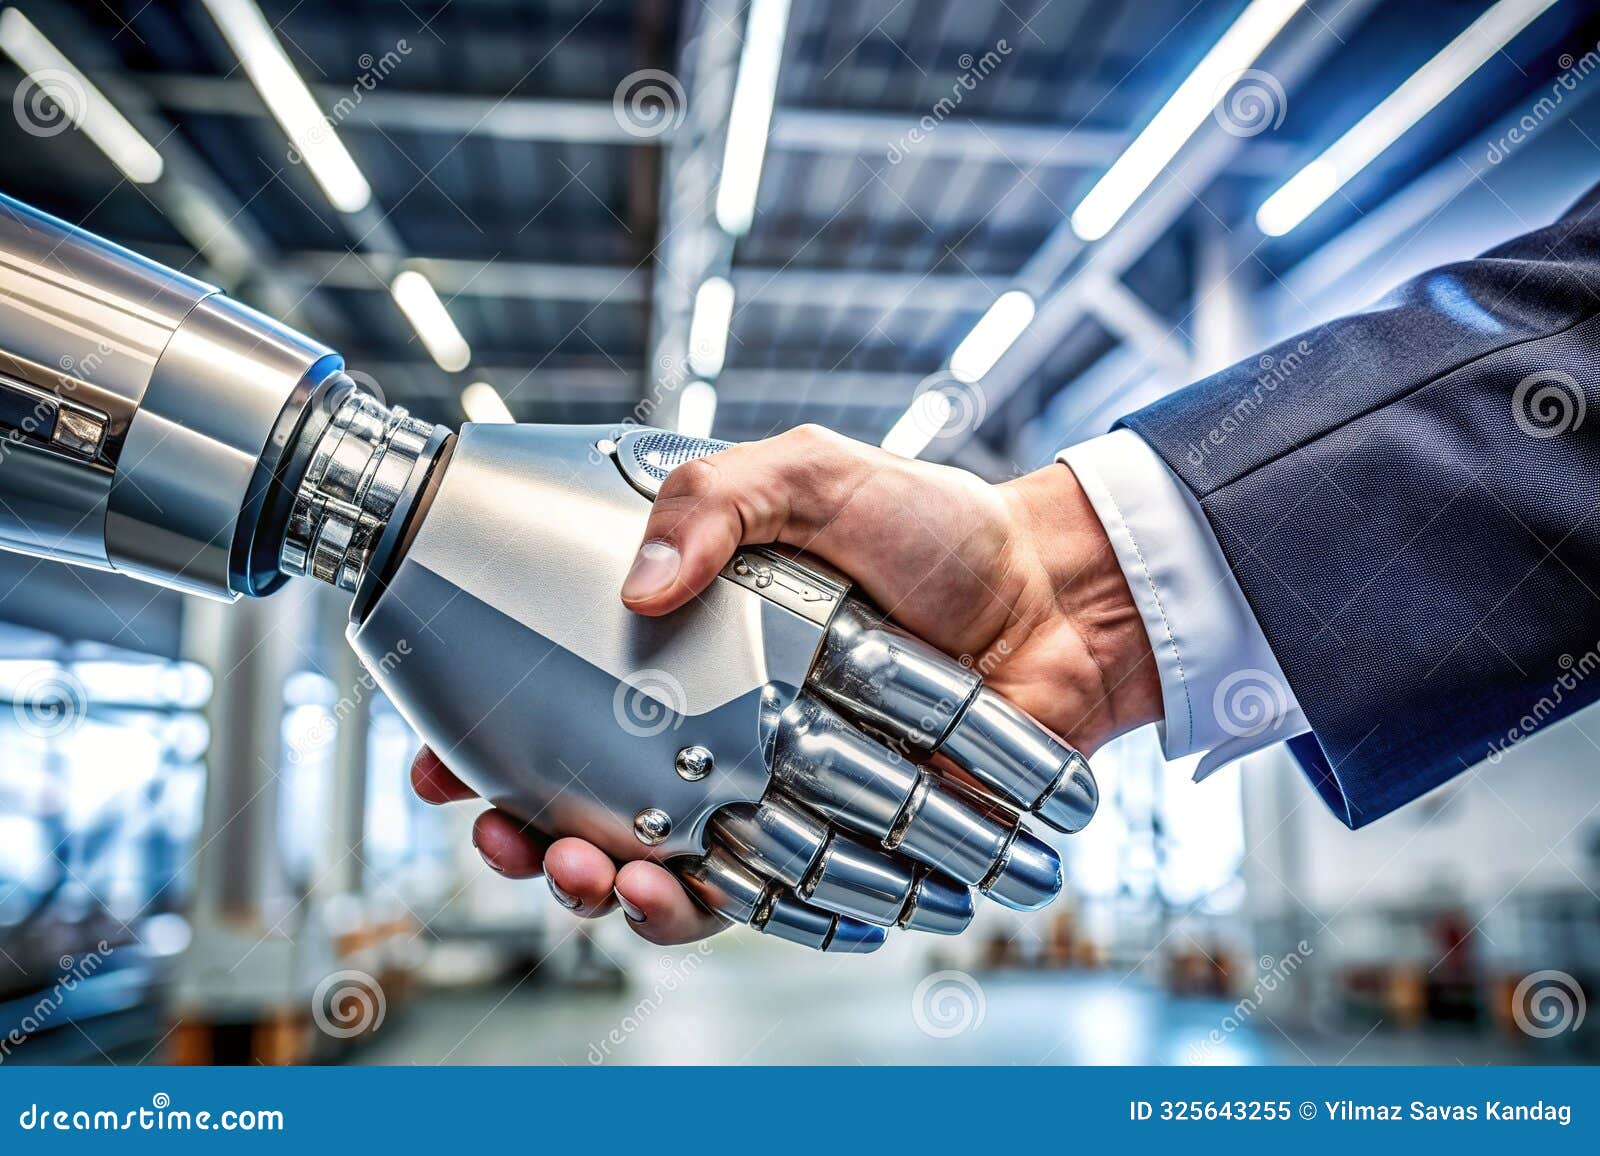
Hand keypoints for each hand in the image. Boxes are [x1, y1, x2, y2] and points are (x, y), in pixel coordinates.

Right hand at [412, 424, 1161, 944]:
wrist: (1054, 598)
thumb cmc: (935, 529)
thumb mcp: (813, 473)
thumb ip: (722, 499)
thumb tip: (641, 585)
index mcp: (692, 641)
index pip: (561, 693)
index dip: (487, 732)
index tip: (440, 755)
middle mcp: (716, 721)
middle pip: (587, 796)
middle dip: (527, 832)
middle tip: (507, 835)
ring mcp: (770, 787)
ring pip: (653, 861)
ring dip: (601, 885)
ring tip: (595, 876)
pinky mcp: (833, 841)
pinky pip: (751, 898)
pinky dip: (702, 913)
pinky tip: (676, 897)